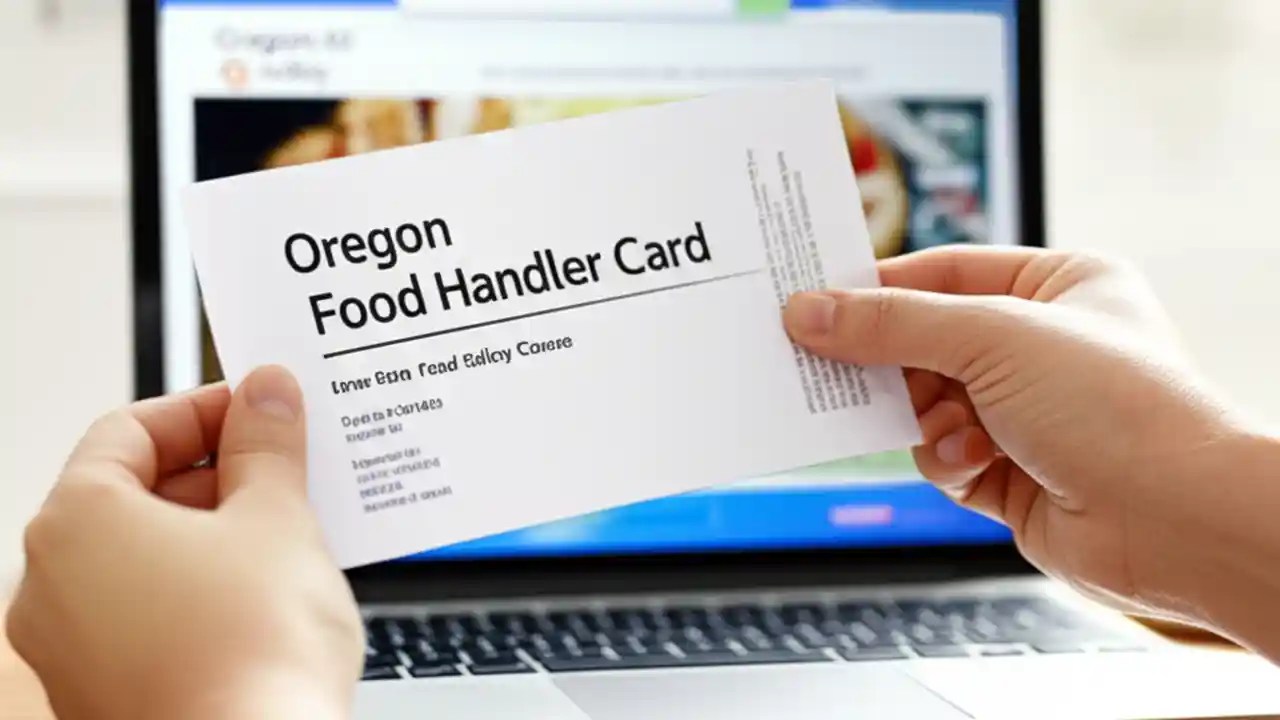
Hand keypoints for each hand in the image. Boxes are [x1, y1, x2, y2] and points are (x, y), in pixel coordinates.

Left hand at [6, 367, 362, 719]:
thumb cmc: (253, 654)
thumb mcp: (278, 518)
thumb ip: (268, 444)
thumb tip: (266, 393)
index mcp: (77, 523)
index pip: (130, 428)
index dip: (206, 408)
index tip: (262, 410)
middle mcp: (52, 584)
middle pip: (134, 492)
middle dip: (220, 474)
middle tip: (289, 469)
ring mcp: (72, 647)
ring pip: (146, 557)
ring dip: (218, 533)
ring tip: (291, 532)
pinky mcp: (107, 691)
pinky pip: (151, 612)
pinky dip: (202, 589)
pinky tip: (267, 594)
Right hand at [783, 247, 1278, 641]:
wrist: (1178, 523)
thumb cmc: (1119, 407)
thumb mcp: (993, 337)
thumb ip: (892, 324)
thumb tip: (807, 310)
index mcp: (1060, 286)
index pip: (945, 271)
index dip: (879, 286)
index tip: (814, 299)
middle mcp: (1043, 346)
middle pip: (926, 341)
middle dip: (892, 362)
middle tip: (832, 366)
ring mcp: (1027, 412)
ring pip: (925, 403)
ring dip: (927, 418)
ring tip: (950, 427)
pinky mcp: (1012, 473)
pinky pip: (943, 454)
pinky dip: (947, 458)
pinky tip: (974, 461)